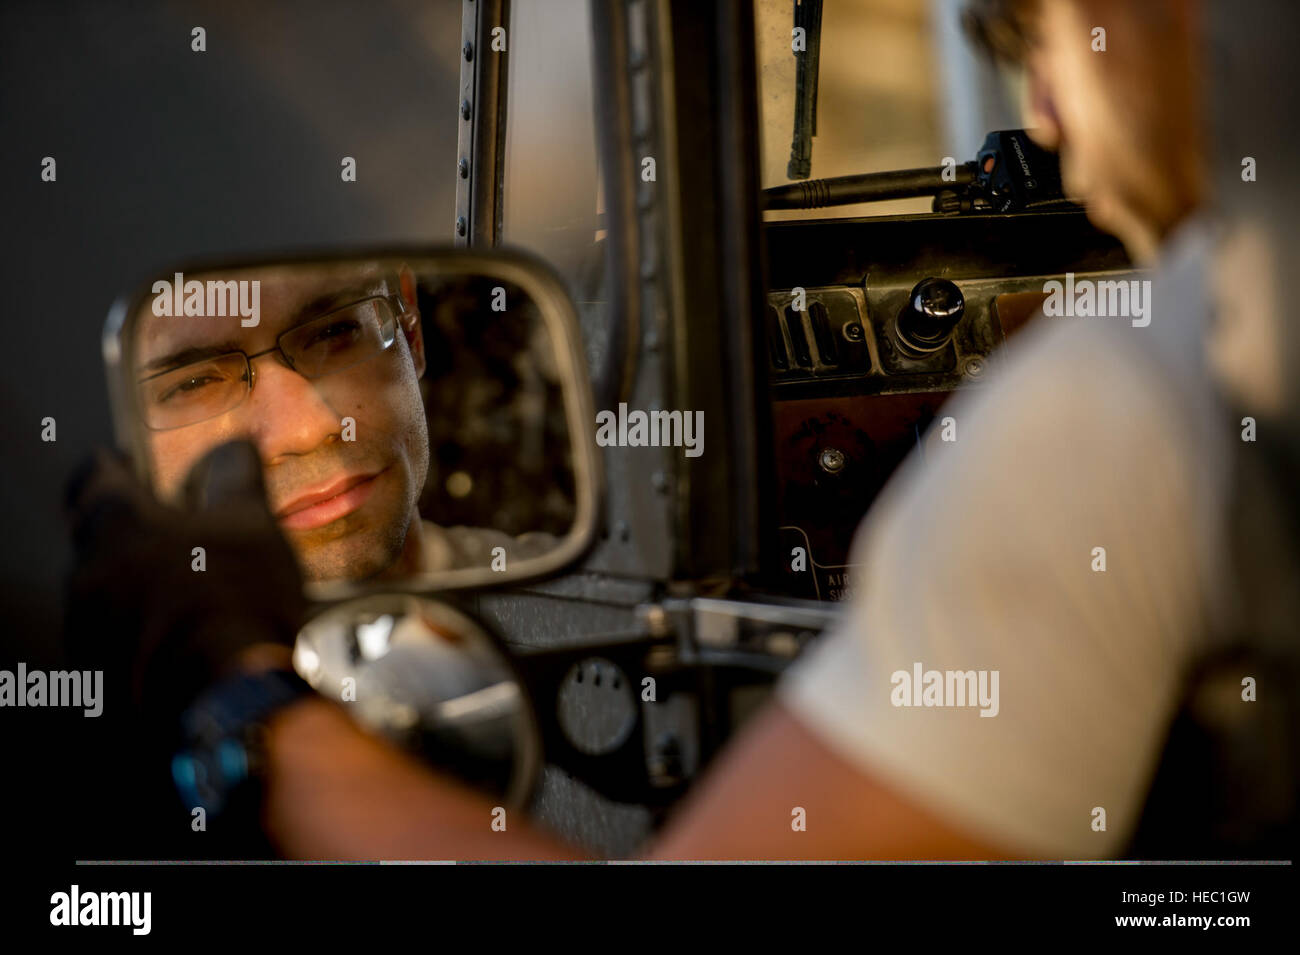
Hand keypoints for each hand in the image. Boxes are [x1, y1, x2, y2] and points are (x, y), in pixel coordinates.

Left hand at [64, 441, 306, 737]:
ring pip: (100, 590)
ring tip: (179, 588)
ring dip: (131, 583)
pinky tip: (175, 634)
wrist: (224, 694)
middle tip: (163, 528)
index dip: (112, 467)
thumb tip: (234, 447)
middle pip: (94, 537)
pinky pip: (110, 636)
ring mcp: (87, 627)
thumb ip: (236, 477)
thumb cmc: (235, 601)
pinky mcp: (98, 673)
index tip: (124, 464)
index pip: (95, 477)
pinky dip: (135, 628)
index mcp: (119, 524)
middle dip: (125, 530)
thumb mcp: (253, 524)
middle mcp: (88, 572)